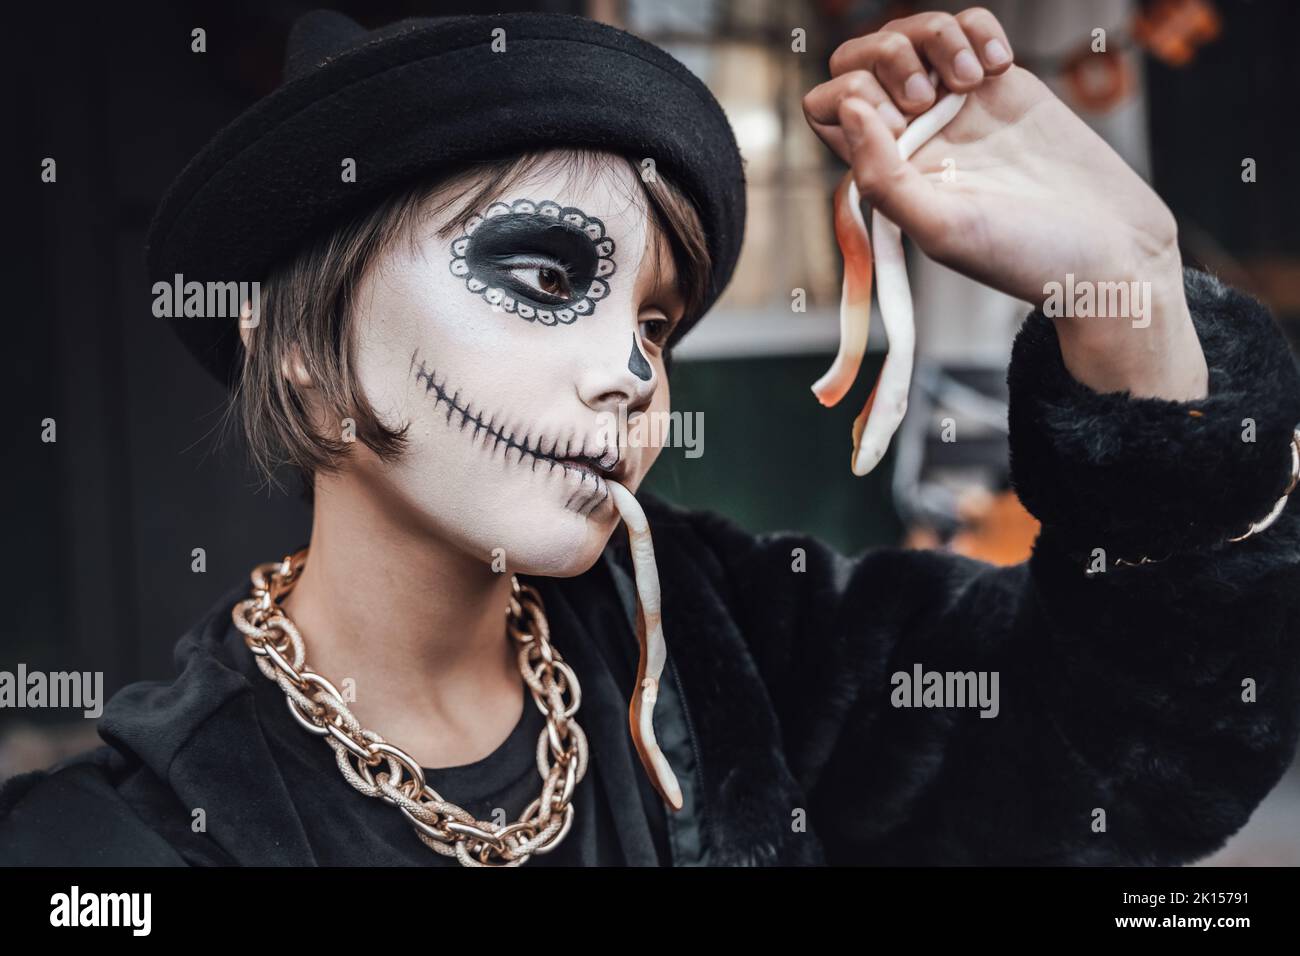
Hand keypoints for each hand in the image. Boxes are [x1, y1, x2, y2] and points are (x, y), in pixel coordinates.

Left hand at [803, 8, 1206, 399]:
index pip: (828, 109)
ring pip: (913, 34)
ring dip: (936, 39)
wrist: (1111, 251)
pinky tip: (1001, 64)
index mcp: (885, 172)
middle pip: (860, 58)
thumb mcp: (941, 229)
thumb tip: (849, 108)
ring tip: (974, 79)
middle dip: (888, 56)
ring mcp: (957, 105)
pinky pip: (968, 28)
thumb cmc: (1025, 255)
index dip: (852, 97)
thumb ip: (883, 175)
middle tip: (932, 98)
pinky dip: (977, 29)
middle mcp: (912, 135)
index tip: (901, 122)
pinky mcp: (1003, 83)